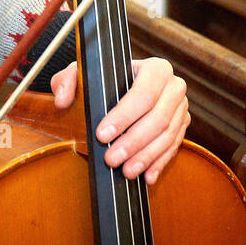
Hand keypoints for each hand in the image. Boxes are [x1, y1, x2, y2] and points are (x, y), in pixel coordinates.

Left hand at [49, 57, 188, 184]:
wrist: (122, 87)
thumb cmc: (103, 80)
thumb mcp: (82, 74)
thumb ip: (67, 81)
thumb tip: (62, 100)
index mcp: (156, 69)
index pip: (143, 95)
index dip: (123, 117)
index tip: (102, 134)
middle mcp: (173, 86)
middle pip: (158, 118)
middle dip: (133, 142)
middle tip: (111, 159)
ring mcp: (181, 107)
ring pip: (167, 136)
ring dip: (146, 157)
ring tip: (125, 171)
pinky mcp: (182, 125)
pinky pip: (174, 147)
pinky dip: (159, 163)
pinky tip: (145, 175)